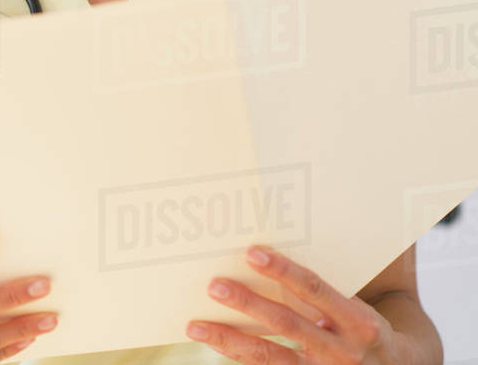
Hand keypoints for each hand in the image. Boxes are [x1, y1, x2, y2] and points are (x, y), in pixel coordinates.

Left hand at [185, 245, 394, 363]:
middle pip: (288, 325)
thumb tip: (336, 215)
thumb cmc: (372, 324)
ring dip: (230, 341)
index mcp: (360, 322)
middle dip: (249, 305)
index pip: (316, 290)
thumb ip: (339, 272)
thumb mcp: (367, 301)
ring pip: (270, 358)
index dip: (284, 271)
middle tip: (214, 285)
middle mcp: (342, 350)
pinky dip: (237, 357)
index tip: (252, 252)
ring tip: (195, 326)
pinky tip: (213, 342)